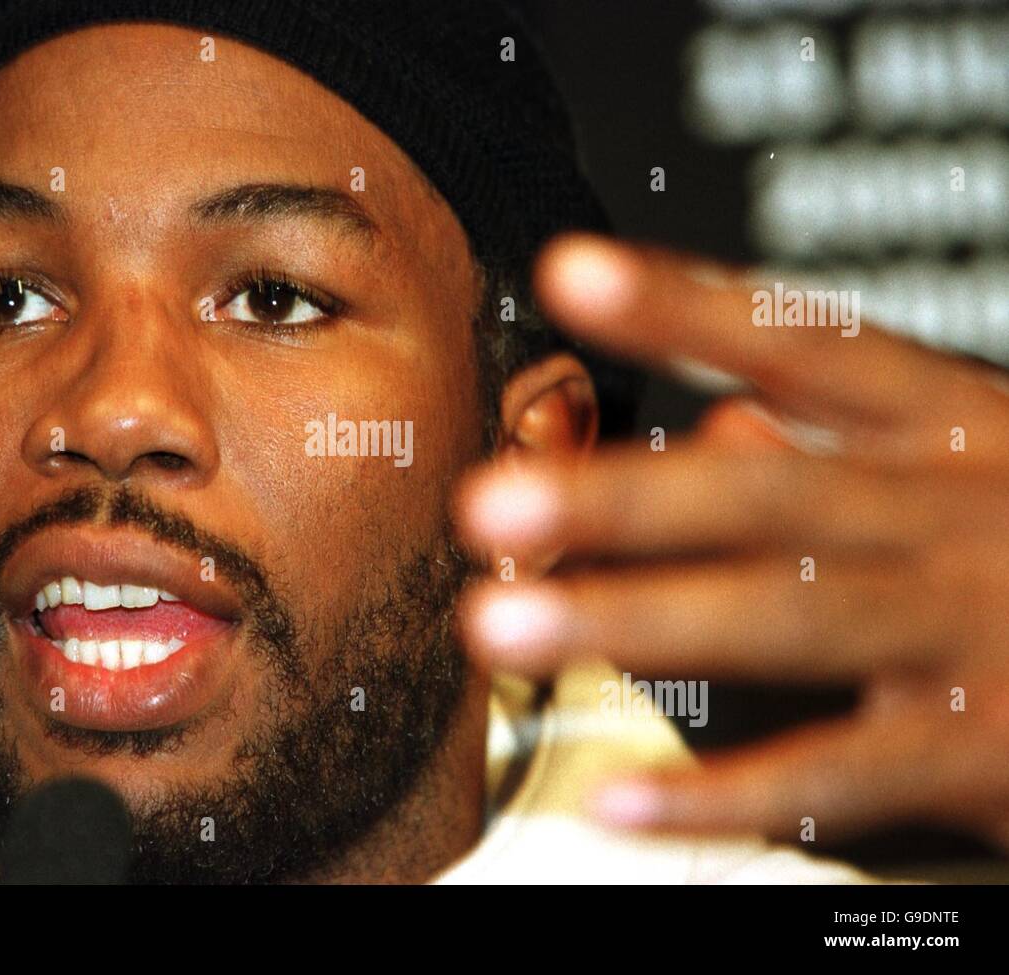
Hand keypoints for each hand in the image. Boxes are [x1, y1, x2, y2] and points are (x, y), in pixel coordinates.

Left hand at [454, 233, 1008, 852]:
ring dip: (633, 620)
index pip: (803, 345)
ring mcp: (971, 629)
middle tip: (492, 501)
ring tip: (504, 626)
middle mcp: (960, 514)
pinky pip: (832, 774)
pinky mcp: (986, 749)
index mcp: (956, 427)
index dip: (682, 306)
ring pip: (782, 618)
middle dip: (622, 495)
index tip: (569, 271)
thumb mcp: (978, 465)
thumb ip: (844, 443)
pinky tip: (617, 795)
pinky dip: (719, 793)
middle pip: (768, 491)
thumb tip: (718, 425)